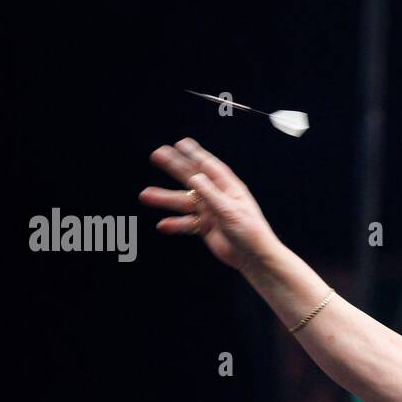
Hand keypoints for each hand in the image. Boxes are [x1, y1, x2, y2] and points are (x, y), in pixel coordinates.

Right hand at [139, 138, 277, 271]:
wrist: (254, 258)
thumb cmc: (252, 233)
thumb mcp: (230, 210)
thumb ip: (211, 194)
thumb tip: (195, 177)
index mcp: (228, 188)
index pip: (208, 166)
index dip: (194, 154)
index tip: (180, 143)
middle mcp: (217, 197)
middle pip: (191, 178)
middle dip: (174, 167)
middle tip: (157, 155)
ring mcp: (210, 212)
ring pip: (183, 202)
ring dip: (165, 199)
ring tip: (147, 194)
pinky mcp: (205, 227)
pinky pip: (186, 223)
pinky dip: (174, 224)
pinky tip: (162, 224)